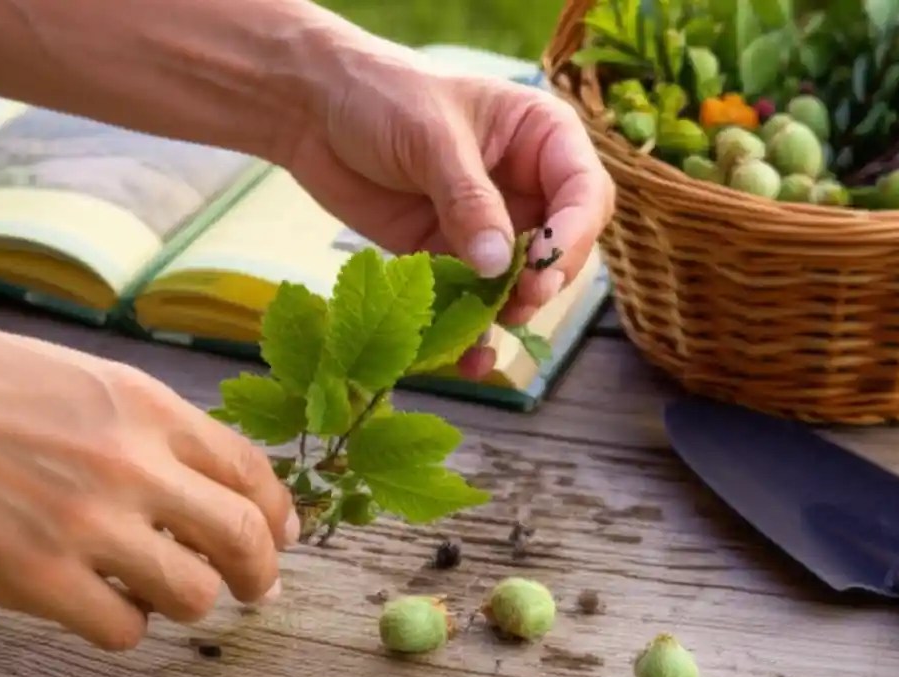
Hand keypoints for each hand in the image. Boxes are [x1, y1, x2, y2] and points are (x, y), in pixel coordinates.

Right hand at [0, 297, 296, 650]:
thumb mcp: (85, 380)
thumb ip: (150, 428)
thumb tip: (203, 480)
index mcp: (147, 409)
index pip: (250, 471)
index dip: (279, 513)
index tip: (284, 537)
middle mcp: (133, 465)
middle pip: (243, 536)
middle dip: (262, 573)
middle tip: (259, 589)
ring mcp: (89, 524)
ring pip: (195, 593)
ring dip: (190, 600)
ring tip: (163, 592)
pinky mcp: (41, 579)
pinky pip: (124, 630)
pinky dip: (125, 626)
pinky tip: (101, 606)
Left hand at [283, 49, 615, 377]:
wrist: (313, 109)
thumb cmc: (382, 96)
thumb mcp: (432, 139)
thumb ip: (469, 200)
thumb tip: (499, 264)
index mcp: (541, 138)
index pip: (585, 192)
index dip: (573, 233)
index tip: (543, 266)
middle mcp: (527, 185)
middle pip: (562, 246)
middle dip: (544, 278)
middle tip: (520, 300)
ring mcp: (491, 225)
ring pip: (520, 281)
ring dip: (510, 310)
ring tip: (490, 330)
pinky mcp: (450, 255)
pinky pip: (473, 298)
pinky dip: (471, 329)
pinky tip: (470, 359)